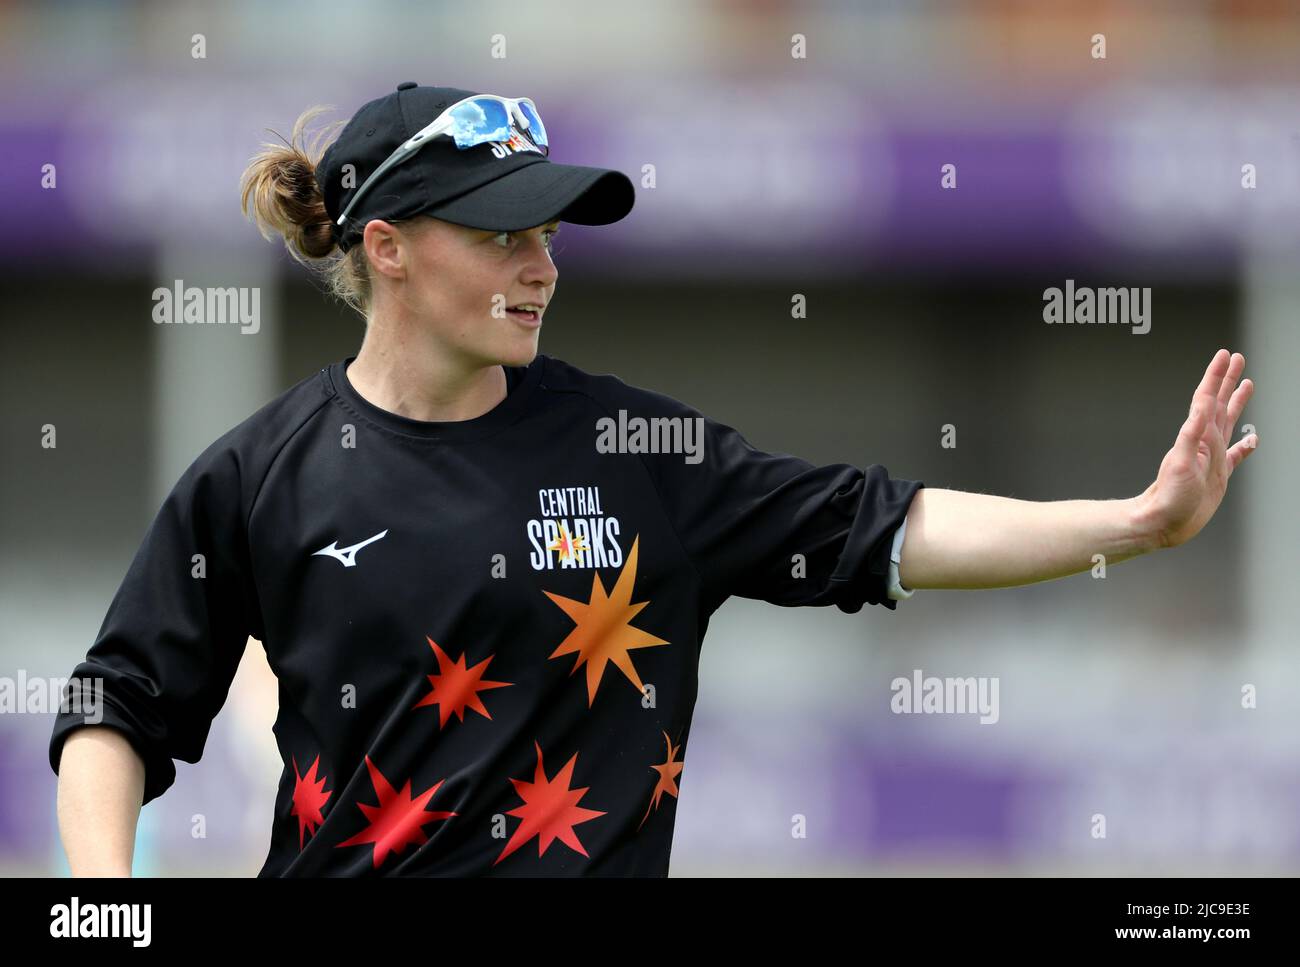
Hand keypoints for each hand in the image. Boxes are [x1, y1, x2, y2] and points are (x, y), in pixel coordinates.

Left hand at [1137, 349, 1257, 548]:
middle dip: (1228, 380)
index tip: (1224, 355)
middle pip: (1219, 403)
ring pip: (1229, 422)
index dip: (1216, 376)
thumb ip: (1190, 436)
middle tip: (1238, 358)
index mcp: (1197, 437)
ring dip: (1237, 403)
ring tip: (1247, 385)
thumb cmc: (1169, 497)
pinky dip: (1245, 446)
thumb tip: (1200, 408)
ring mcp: (1212, 458)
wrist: (1164, 523)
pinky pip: (1236, 456)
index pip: (1207, 398)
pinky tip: (1253, 441)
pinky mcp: (1218, 475)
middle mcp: (1205, 443)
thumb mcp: (1179, 464)